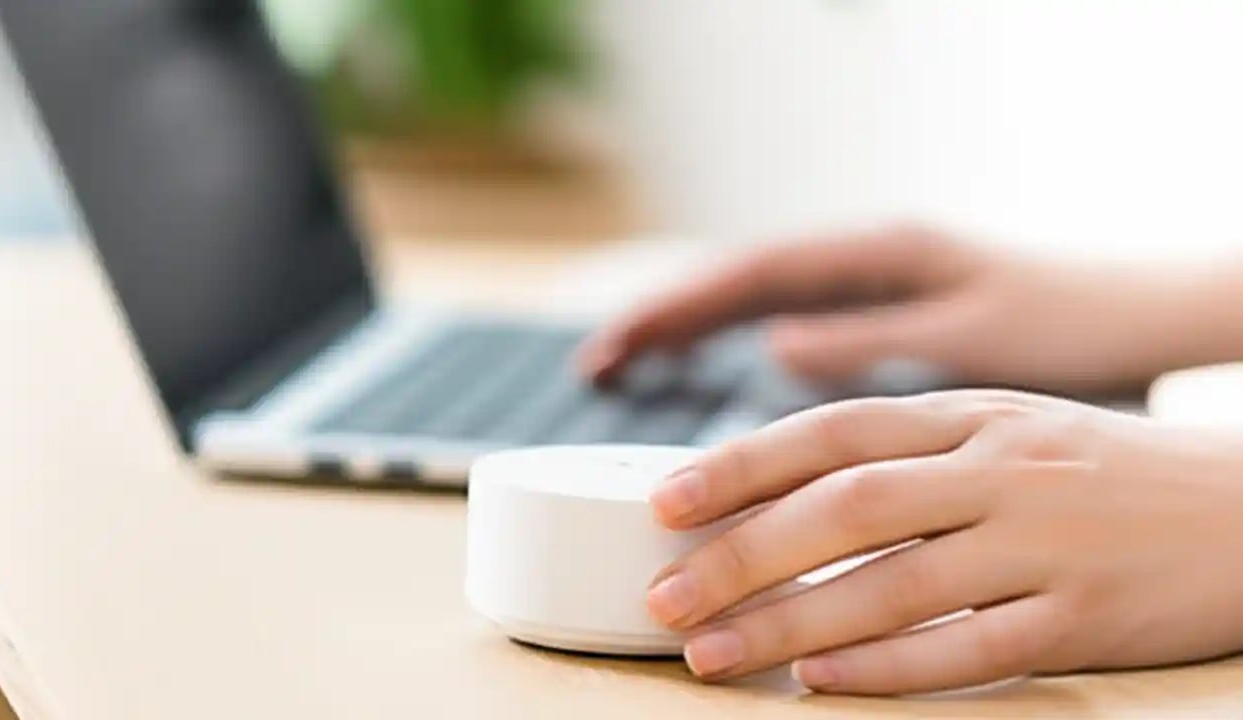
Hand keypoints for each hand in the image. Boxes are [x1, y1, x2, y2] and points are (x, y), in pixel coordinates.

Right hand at [577, 225, 1210, 395]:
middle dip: (664, 317)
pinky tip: (704, 372)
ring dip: (689, 332)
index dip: (680, 307)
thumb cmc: (1066, 320)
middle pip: (738, 283)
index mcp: (878, 252)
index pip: (754, 273)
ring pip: (754, 306)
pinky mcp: (877, 316)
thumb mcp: (969, 334)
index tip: (620, 340)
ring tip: (621, 368)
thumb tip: (771, 346)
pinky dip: (734, 347)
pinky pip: (786, 327)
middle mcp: (861, 261)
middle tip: (595, 361)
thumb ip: (870, 337)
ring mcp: (866, 286)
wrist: (1132, 316)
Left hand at [645, 390, 1242, 694]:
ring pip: (895, 583)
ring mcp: (1045, 543)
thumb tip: (786, 491)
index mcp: (972, 415)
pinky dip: (890, 669)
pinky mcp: (1084, 617)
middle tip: (666, 596)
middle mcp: (1001, 470)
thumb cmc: (1104, 473)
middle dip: (742, 553)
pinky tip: (823, 686)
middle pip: (846, 507)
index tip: (666, 502)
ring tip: (712, 654)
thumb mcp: (1008, 429)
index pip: (834, 431)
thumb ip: (910, 450)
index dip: (741, 465)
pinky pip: (972, 650)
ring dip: (791, 623)